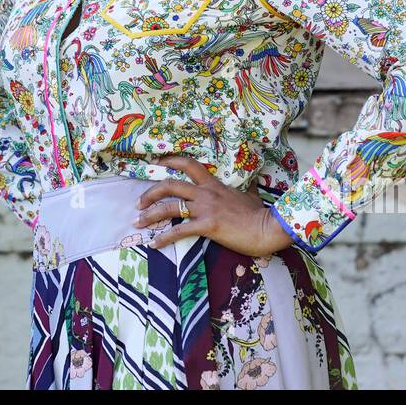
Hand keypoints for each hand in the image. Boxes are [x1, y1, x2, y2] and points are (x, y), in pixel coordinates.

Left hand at [132, 154, 295, 257]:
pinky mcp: (207, 225)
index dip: (170, 161)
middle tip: (138, 202)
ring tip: (138, 222)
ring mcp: (205, 208)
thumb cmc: (259, 214)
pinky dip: (163, 237)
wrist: (267, 228)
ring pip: (169, 206)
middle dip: (150, 193)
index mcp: (214, 184)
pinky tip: (154, 243)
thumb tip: (251, 184)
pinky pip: (179, 230)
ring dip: (150, 214)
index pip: (189, 165)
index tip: (156, 162)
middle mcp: (206, 193)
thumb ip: (244, 189)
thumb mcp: (250, 196)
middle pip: (170, 185)